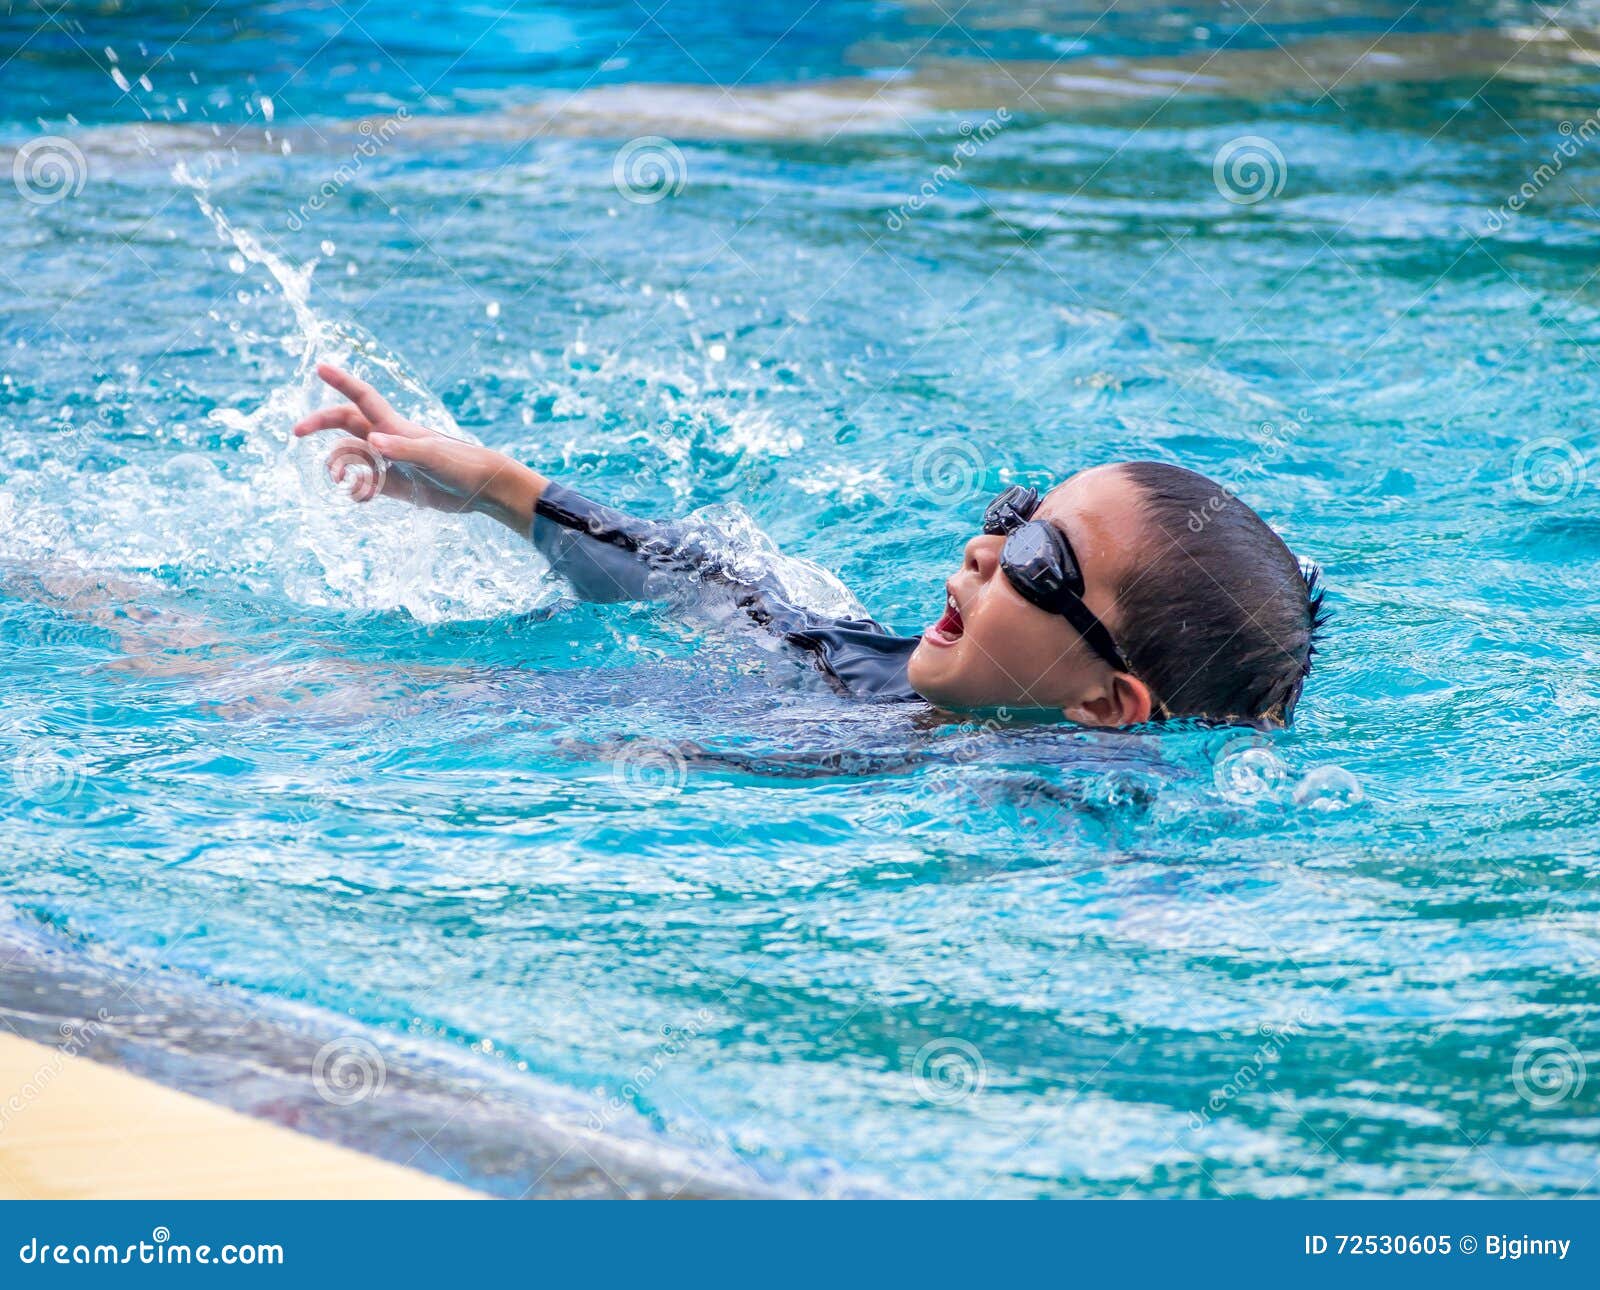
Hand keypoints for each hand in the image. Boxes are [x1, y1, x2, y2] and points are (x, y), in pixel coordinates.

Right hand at [292, 364, 543, 529]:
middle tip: (295, 433)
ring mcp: (388, 461)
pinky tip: (361, 499)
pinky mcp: (393, 483)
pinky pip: (363, 482)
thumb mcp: (432, 457)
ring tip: (343, 484)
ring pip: (350, 457)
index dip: (341, 381)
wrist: (481, 489)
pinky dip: (356, 490)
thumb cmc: (461, 465)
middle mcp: (387, 439)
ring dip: (339, 468)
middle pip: (344, 424)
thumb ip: (403, 449)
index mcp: (395, 425)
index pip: (362, 397)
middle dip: (319, 424)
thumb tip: (372, 442)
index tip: (319, 367)